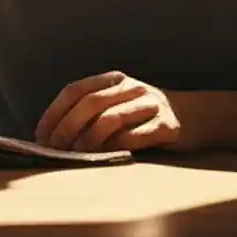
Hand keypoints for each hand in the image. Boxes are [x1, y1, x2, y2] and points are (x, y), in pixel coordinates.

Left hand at [34, 71, 191, 152]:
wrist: (196, 117)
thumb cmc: (142, 116)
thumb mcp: (116, 104)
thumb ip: (89, 113)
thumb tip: (51, 136)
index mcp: (112, 79)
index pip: (74, 90)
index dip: (54, 112)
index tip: (41, 135)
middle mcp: (131, 87)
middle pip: (90, 103)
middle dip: (67, 127)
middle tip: (55, 148)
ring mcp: (151, 104)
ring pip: (111, 118)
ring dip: (88, 139)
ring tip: (76, 154)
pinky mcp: (169, 125)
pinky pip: (136, 136)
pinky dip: (116, 146)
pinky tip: (105, 156)